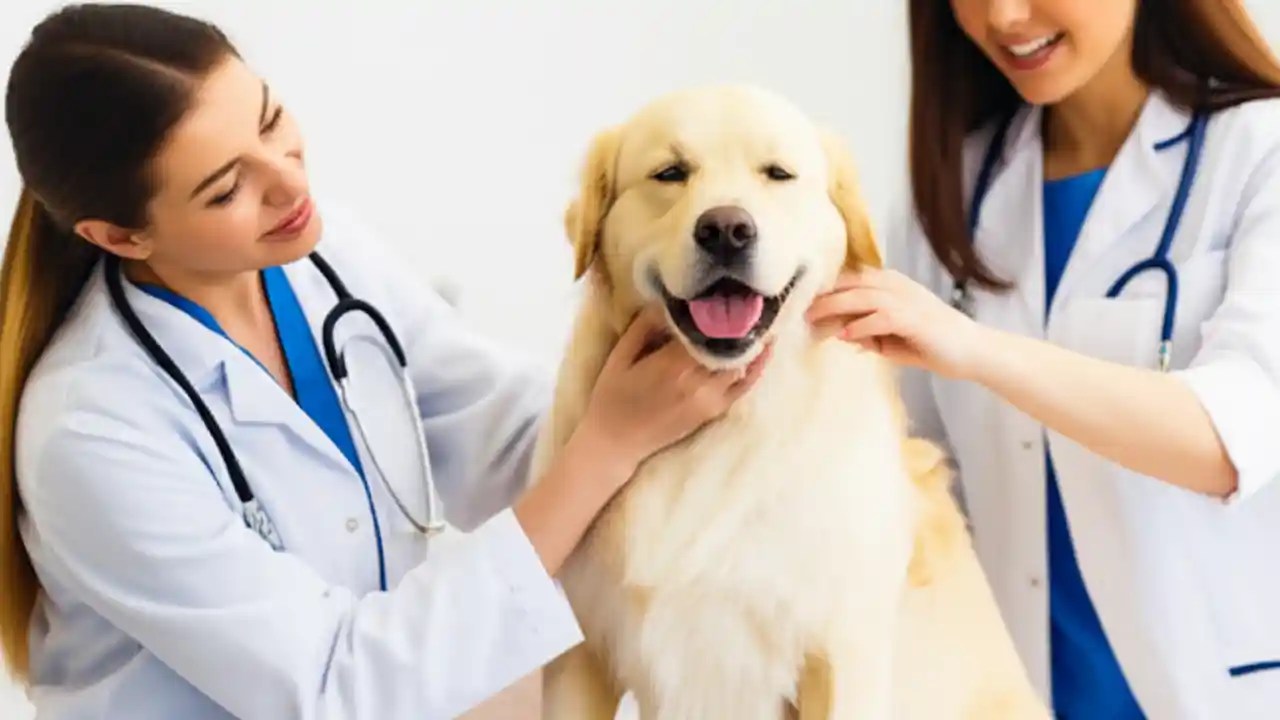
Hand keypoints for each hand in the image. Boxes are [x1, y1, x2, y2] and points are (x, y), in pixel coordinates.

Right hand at [575, 307, 770, 479]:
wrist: (616, 441)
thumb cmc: (612, 396)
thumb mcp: (620, 356)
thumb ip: (643, 327)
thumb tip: (666, 302)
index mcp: (671, 362)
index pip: (705, 327)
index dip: (713, 308)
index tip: (719, 292)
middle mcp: (696, 380)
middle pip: (727, 343)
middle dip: (735, 321)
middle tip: (742, 299)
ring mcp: (709, 398)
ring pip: (740, 362)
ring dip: (747, 340)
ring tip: (753, 317)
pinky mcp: (713, 411)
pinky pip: (743, 386)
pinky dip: (756, 367)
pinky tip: (765, 349)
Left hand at [805, 267, 986, 378]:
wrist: (970, 350)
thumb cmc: (931, 343)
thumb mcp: (893, 337)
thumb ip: (869, 332)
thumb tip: (841, 332)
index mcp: (892, 284)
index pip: (852, 279)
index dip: (827, 288)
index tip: (803, 300)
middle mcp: (898, 286)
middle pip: (852, 284)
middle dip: (824, 296)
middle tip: (800, 309)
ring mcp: (906, 300)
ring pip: (862, 296)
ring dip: (835, 307)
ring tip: (813, 319)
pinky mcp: (913, 318)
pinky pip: (881, 317)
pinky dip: (861, 325)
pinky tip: (845, 335)